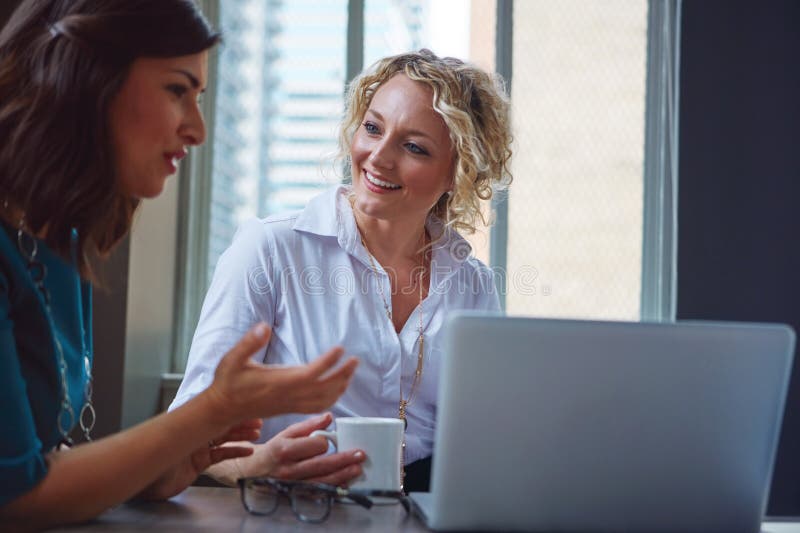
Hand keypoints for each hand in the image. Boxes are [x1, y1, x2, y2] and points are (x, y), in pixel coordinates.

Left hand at [137, 418, 261, 500]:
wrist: (146, 484)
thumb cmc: (155, 460)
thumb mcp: (174, 441)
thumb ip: (191, 428)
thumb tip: (207, 413)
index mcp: (190, 423)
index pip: (215, 413)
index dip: (233, 410)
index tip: (248, 407)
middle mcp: (195, 433)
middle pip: (223, 424)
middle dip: (241, 421)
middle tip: (258, 421)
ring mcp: (198, 447)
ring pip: (225, 438)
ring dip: (241, 435)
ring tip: (256, 433)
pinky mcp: (200, 462)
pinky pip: (221, 454)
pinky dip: (235, 451)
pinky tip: (247, 450)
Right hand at [203, 323, 358, 423]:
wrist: (223, 409)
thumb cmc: (228, 382)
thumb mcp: (232, 359)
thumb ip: (249, 343)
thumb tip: (263, 327)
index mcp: (278, 382)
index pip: (310, 374)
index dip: (327, 363)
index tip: (340, 349)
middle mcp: (288, 395)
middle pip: (323, 389)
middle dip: (342, 375)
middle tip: (355, 360)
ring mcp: (290, 404)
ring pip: (323, 400)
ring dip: (340, 387)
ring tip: (350, 371)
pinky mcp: (290, 408)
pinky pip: (316, 407)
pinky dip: (331, 399)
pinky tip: (337, 388)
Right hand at [247, 413, 365, 485]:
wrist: (257, 471)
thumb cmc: (275, 449)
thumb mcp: (288, 432)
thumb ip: (310, 424)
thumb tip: (329, 417)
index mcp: (285, 450)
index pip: (313, 446)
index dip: (325, 442)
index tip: (330, 440)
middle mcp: (289, 469)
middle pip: (321, 465)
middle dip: (343, 460)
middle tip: (360, 455)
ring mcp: (294, 484)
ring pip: (322, 481)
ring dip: (342, 475)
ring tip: (357, 469)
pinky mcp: (298, 494)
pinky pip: (319, 492)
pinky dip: (334, 488)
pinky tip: (345, 482)